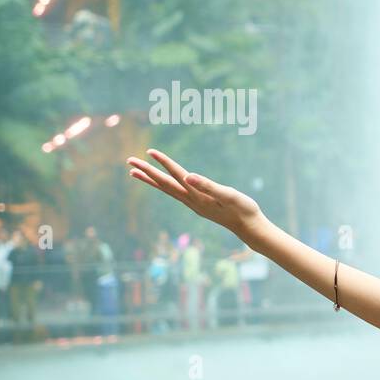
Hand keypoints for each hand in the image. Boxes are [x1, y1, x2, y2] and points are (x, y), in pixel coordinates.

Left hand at [126, 149, 264, 238]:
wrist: (249, 228)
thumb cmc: (243, 210)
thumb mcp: (228, 195)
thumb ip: (208, 186)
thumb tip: (188, 176)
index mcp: (198, 195)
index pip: (177, 175)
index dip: (164, 162)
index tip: (150, 151)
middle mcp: (191, 200)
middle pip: (164, 184)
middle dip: (147, 171)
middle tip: (130, 161)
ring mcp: (193, 204)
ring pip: (166, 189)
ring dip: (150, 180)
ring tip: (133, 173)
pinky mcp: (197, 205)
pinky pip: (174, 193)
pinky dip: (163, 186)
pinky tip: (161, 183)